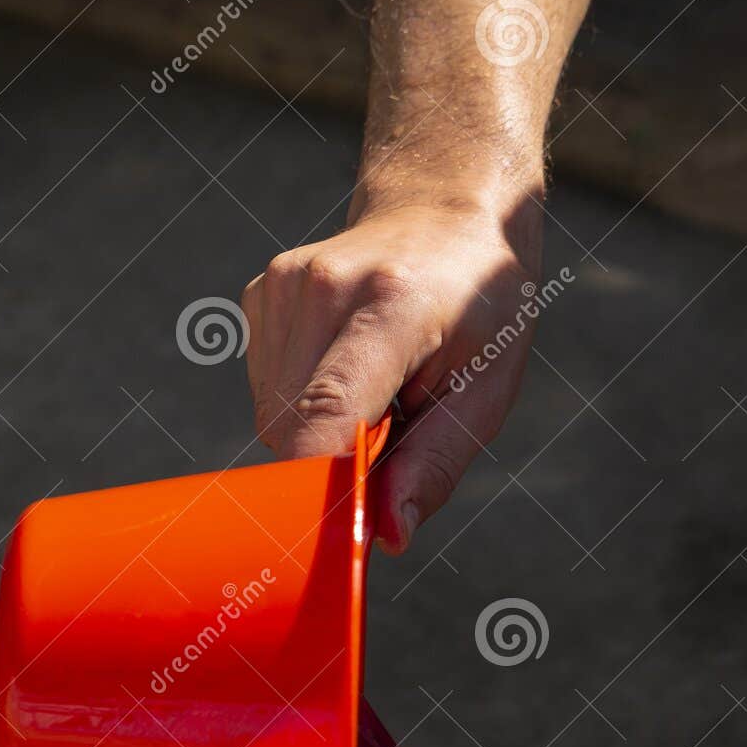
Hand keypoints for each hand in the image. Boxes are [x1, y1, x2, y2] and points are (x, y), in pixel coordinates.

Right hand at [241, 198, 542, 551]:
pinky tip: (347, 368)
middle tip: (393, 436)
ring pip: (272, 419)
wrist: (447, 211)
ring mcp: (282, 285)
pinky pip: (267, 391)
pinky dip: (304, 402)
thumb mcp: (486, 389)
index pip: (323, 418)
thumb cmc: (480, 306)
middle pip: (290, 433)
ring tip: (376, 391)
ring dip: (319, 432)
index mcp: (388, 306)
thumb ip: (435, 465)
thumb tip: (387, 535)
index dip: (326, 488)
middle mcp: (321, 288)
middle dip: (334, 462)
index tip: (351, 525)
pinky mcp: (260, 294)